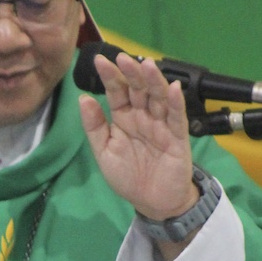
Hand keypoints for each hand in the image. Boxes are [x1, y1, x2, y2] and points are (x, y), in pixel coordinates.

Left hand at [78, 53, 195, 219]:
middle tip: (123, 58)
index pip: (117, 92)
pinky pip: (177, 117)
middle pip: (138, 90)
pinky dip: (176, 102)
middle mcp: (143, 117)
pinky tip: (173, 87)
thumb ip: (94, 126)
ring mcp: (162, 125)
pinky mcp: (178, 138)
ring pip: (158, 98)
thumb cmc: (128, 177)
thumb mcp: (104, 152)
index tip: (100, 60)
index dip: (110, 76)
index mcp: (124, 118)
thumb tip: (83, 98)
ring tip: (146, 65)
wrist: (152, 203)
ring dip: (153, 81)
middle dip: (131, 73)